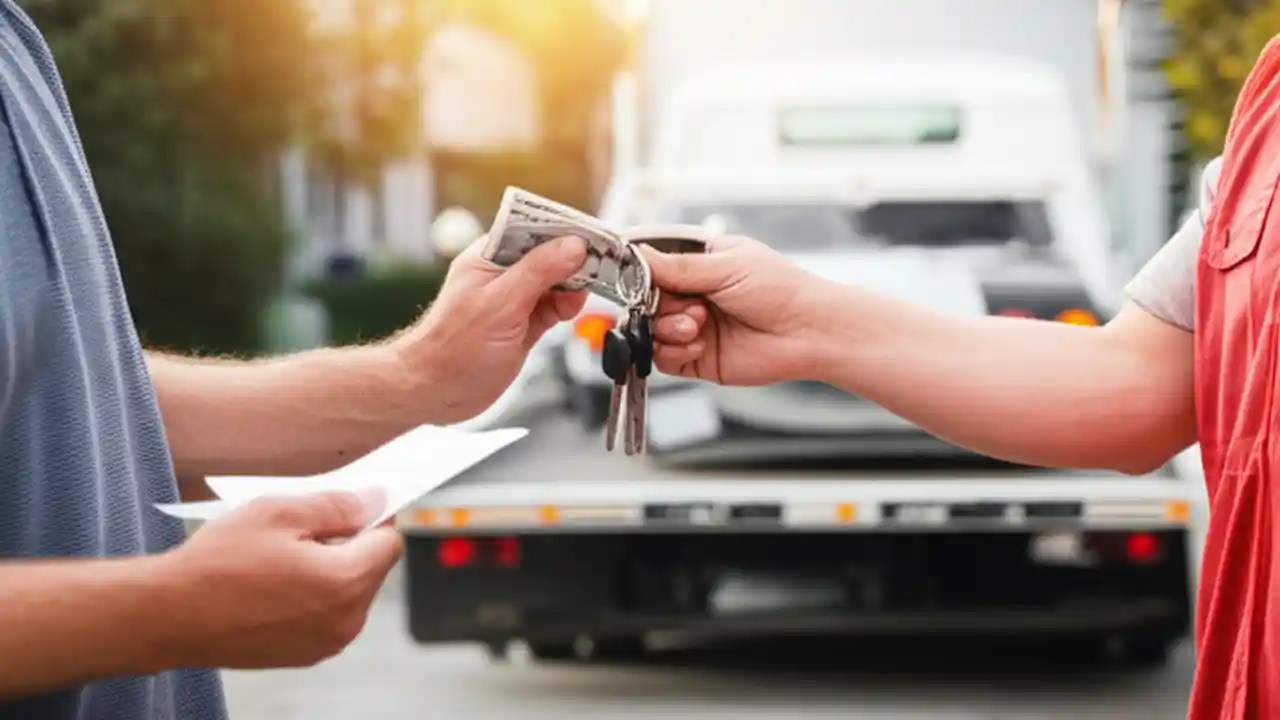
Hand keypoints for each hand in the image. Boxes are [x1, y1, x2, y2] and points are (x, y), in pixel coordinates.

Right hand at [165, 491, 402, 668]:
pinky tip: (275, 586)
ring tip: (282, 559)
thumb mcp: (280, 512)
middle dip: (349, 545)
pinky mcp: (305, 655)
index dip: (372, 519)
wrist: (169, 617)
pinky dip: (313, 597)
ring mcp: (326, 643)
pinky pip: (328, 615)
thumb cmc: (218, 563)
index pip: (389, 541)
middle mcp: (346, 619)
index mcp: (346, 581)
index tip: (349, 507)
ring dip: (330, 571)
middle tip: (302, 531)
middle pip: (372, 568)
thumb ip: (338, 506)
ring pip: (350, 592)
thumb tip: (376, 501)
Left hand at [395, 234, 589, 422]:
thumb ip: (539, 272)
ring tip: (590, 288)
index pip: (533, 229)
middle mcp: (503, 275)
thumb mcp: (501, 303)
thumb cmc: (452, 349)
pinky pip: (555, 307)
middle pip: (550, 255)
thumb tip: (572, 246)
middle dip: (576, 259)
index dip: (564, 230)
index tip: (593, 236)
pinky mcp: (523, 326)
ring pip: (556, 282)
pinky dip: (568, 306)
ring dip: (575, 284)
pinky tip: (574, 308)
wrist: (436, 391)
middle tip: (604, 263)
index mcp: (490, 256)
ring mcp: (514, 301)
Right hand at [643, 235, 827, 385]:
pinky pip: (663, 357)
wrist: (809, 332)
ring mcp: (693, 326)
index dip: (640, 272)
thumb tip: (640, 255)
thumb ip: (678, 266)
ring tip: (698, 324)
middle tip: (683, 305)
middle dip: (656, 304)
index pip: (654, 264)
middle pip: (646, 299)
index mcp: (700, 263)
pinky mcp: (696, 357)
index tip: (633, 278)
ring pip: (651, 329)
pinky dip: (673, 350)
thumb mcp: (727, 266)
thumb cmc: (782, 290)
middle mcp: (693, 294)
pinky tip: (698, 342)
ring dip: (668, 328)